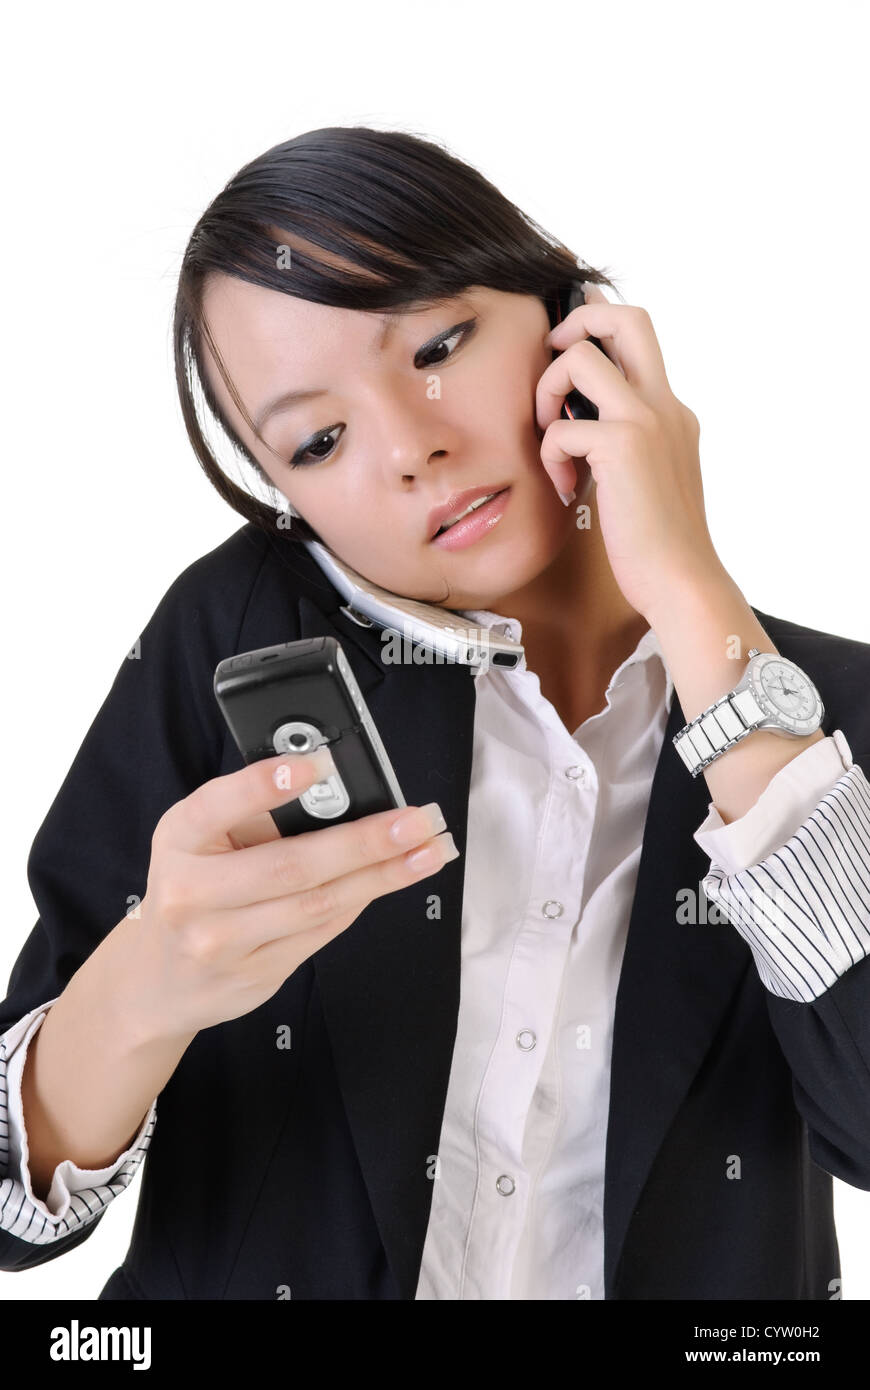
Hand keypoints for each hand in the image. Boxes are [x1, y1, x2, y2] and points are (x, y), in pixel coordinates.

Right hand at [124, 749, 457, 1038]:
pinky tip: (393, 878)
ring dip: (382, 875)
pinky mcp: (255, 975)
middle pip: (291, 866)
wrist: (160, 979)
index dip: (266, 785)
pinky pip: (322, 932)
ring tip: (426, 851)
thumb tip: (337, 789)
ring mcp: (222, 943)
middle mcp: (192, 894)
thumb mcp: (202, 838)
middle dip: (364, 842)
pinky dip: (362, 900)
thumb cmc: (193, 886)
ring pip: (318, 904)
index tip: (319, 765)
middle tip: (414, 821)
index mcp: (179, 840)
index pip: (217, 806)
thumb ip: (255, 813)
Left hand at [535, 284, 725, 620]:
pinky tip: (565, 488)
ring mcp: (648, 421)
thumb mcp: (648, 478)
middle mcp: (665, 404)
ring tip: (550, 436)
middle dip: (577, 322)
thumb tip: (578, 428)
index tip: (566, 349)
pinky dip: (550, 454)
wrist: (682, 580)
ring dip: (548, 390)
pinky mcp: (624, 447)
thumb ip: (624, 445)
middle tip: (554, 361)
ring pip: (581, 356)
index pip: (638, 337)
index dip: (599, 325)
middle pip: (626, 316)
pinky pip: (562, 428)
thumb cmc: (658, 543)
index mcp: (672, 411)